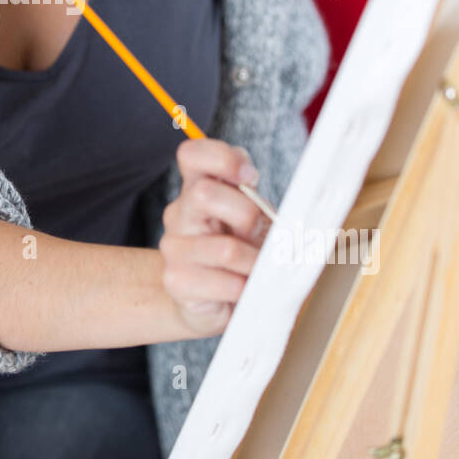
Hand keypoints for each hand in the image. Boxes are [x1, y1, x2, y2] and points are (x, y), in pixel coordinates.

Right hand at [158, 138, 269, 337]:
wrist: (213, 304)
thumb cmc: (240, 256)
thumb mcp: (253, 222)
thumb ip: (257, 202)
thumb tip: (284, 198)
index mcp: (197, 189)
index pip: (191, 154)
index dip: (221, 158)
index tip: (250, 176)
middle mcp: (179, 214)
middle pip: (203, 193)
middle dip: (246, 215)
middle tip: (258, 234)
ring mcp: (174, 247)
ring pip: (225, 248)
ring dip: (254, 262)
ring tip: (258, 270)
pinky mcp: (176, 281)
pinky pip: (225, 282)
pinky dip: (245, 288)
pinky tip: (243, 289)